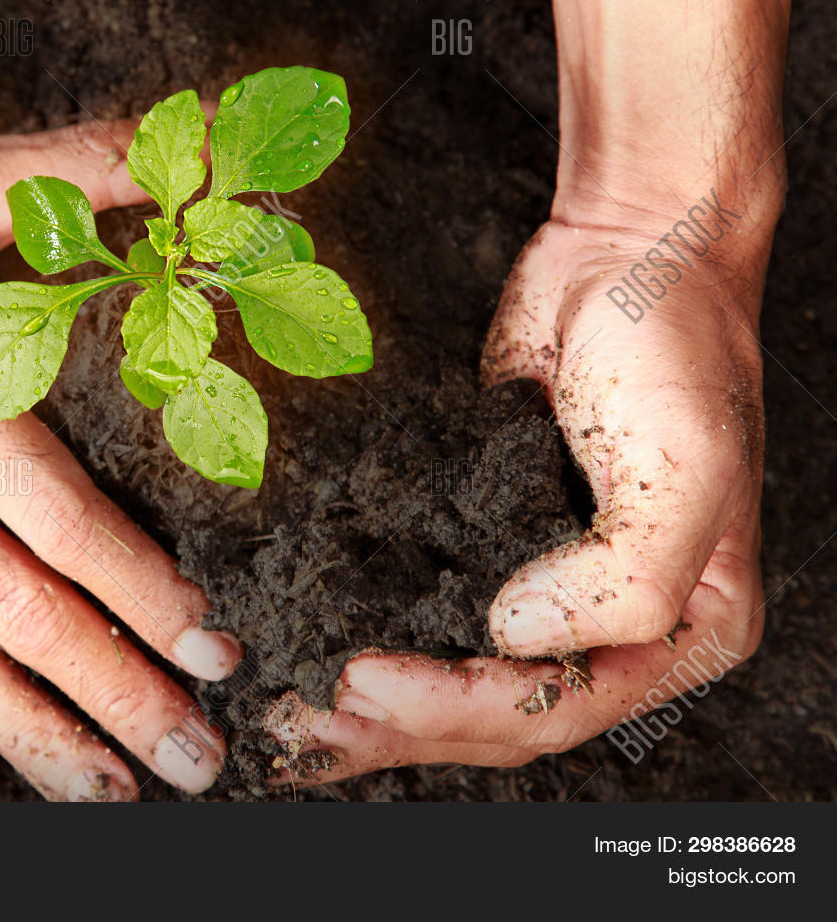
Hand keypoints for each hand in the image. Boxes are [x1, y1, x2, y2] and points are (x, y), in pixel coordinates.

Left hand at [263, 188, 776, 784]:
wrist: (623, 254)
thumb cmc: (675, 353)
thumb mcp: (686, 474)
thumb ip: (624, 580)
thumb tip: (509, 632)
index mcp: (680, 633)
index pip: (555, 705)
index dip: (454, 707)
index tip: (365, 677)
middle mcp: (606, 625)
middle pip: (492, 711)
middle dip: (397, 724)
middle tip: (305, 719)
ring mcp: (540, 585)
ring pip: (450, 671)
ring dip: (372, 703)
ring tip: (291, 709)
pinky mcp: (480, 534)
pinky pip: (422, 600)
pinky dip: (370, 625)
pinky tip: (309, 636)